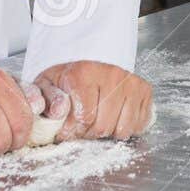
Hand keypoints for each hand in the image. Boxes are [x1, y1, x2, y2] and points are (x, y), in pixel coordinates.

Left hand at [33, 61, 152, 141]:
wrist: (91, 57)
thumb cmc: (69, 76)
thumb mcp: (47, 83)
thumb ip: (45, 98)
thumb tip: (58, 112)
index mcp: (84, 73)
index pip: (85, 118)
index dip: (74, 131)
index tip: (67, 130)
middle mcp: (111, 75)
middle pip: (103, 127)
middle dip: (89, 133)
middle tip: (82, 126)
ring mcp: (130, 82)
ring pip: (122, 129)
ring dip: (108, 132)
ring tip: (98, 121)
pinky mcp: (144, 90)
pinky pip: (138, 125)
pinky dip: (126, 127)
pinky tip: (115, 117)